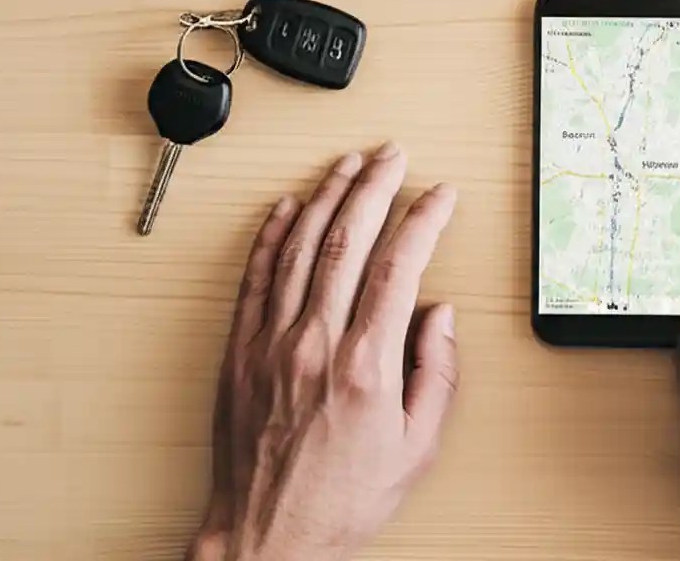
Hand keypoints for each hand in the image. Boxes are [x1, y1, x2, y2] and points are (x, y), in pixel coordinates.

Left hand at [187, 143, 459, 560]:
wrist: (267, 538)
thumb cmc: (341, 500)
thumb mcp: (417, 449)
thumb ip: (436, 375)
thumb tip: (438, 315)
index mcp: (366, 365)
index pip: (398, 266)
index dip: (423, 219)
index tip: (440, 196)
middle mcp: (314, 342)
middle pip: (347, 241)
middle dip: (375, 188)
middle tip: (392, 157)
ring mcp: (270, 342)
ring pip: (299, 248)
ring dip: (326, 198)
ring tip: (347, 165)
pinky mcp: (239, 352)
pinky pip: (255, 277)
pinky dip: (271, 236)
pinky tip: (287, 208)